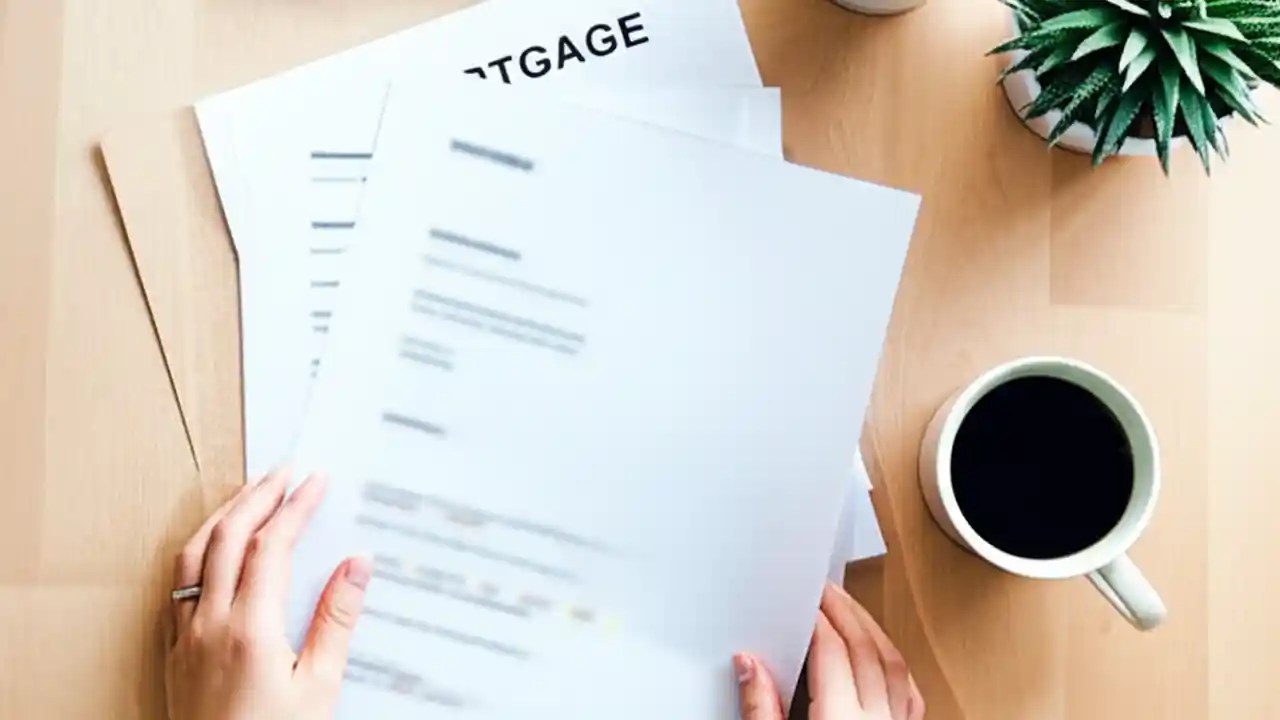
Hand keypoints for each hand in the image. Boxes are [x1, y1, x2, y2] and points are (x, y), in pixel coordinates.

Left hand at [165, 470, 369, 719]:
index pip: (271, 545)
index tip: (316, 482)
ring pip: (194, 554)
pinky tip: (212, 548)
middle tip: (287, 471)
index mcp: (250, 629)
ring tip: (251, 495)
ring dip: (224, 515)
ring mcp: (184, 637)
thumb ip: (336, 620)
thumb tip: (356, 566)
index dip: (295, 506)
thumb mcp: (320, 688)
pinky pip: (177, 583)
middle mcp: (208, 624)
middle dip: (259, 495)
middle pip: (228, 536)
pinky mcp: (172, 653)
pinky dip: (198, 550)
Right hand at [734, 583, 923, 719]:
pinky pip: (910, 690)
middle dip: (845, 611)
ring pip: (894, 664)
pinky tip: (881, 652)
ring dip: (872, 629)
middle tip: (826, 589)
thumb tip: (748, 664)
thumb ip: (760, 708)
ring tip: (850, 609)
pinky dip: (894, 663)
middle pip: (866, 649)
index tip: (803, 601)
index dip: (817, 620)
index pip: (831, 652)